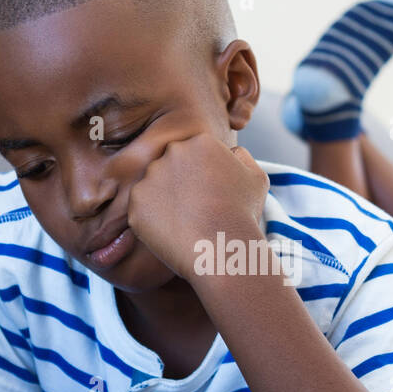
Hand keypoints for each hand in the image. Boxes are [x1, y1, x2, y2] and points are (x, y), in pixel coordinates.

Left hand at [128, 133, 268, 280]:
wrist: (224, 249)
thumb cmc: (243, 215)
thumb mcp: (256, 178)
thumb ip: (241, 157)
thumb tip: (231, 152)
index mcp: (201, 141)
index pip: (193, 154)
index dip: (200, 176)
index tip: (209, 196)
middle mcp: (173, 152)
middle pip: (170, 165)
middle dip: (179, 184)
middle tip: (195, 210)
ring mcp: (151, 177)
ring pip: (153, 186)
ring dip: (164, 201)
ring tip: (185, 223)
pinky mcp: (136, 202)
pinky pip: (141, 209)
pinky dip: (152, 221)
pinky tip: (172, 232)